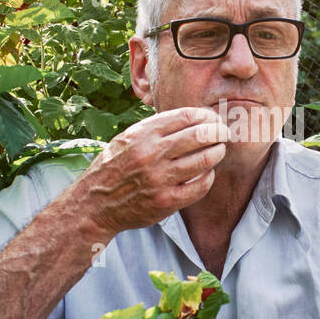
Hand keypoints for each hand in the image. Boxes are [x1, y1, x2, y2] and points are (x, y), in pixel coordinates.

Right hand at [78, 106, 230, 236]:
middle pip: (201, 135)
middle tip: (224, 133)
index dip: (206, 115)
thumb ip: (155, 128)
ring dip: (217, 153)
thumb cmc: (114, 166)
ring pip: (204, 160)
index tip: (213, 118)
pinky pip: (200, 186)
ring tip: (219, 151)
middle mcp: (151, 154)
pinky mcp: (166, 202)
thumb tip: (192, 118)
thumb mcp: (127, 138)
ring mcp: (159, 179)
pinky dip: (208, 177)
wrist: (95, 203)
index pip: (187, 116)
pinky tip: (207, 173)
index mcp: (143, 134)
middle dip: (218, 132)